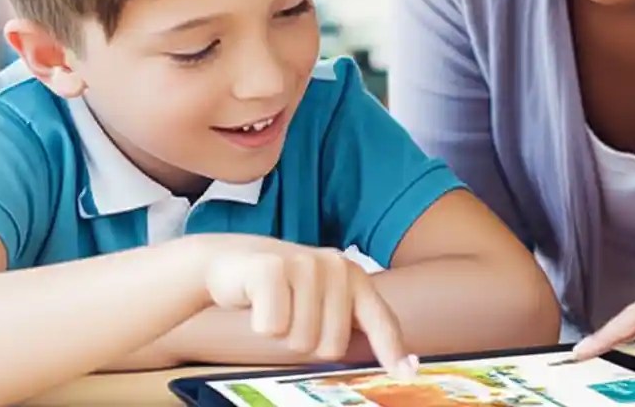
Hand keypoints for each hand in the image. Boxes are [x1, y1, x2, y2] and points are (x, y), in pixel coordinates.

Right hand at [200, 238, 414, 375]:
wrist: (227, 261)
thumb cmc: (280, 289)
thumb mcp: (321, 299)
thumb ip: (350, 322)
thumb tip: (395, 361)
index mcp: (354, 276)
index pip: (381, 320)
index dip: (391, 350)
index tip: (407, 373)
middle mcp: (336, 266)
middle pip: (331, 346)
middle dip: (307, 343)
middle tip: (291, 316)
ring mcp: (304, 264)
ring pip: (300, 341)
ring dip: (282, 335)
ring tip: (274, 307)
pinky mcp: (271, 269)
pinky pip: (272, 328)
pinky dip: (261, 325)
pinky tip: (256, 302)